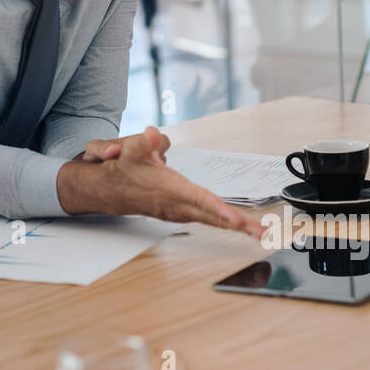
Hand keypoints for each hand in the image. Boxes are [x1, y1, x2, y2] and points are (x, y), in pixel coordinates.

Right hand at [60, 127, 262, 236]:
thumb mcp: (129, 149)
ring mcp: (179, 212)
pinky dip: (223, 222)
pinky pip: (207, 218)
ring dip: (235, 227)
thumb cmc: (122, 169)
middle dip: (238, 226)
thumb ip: (144, 141)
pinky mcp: (179, 213)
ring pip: (212, 220)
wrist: (107, 190)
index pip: (200, 200)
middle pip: (213, 217)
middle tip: (262, 234)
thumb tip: (154, 136)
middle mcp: (177, 204)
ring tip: (258, 232)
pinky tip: (237, 225)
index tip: (239, 221)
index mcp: (170, 189)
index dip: (220, 211)